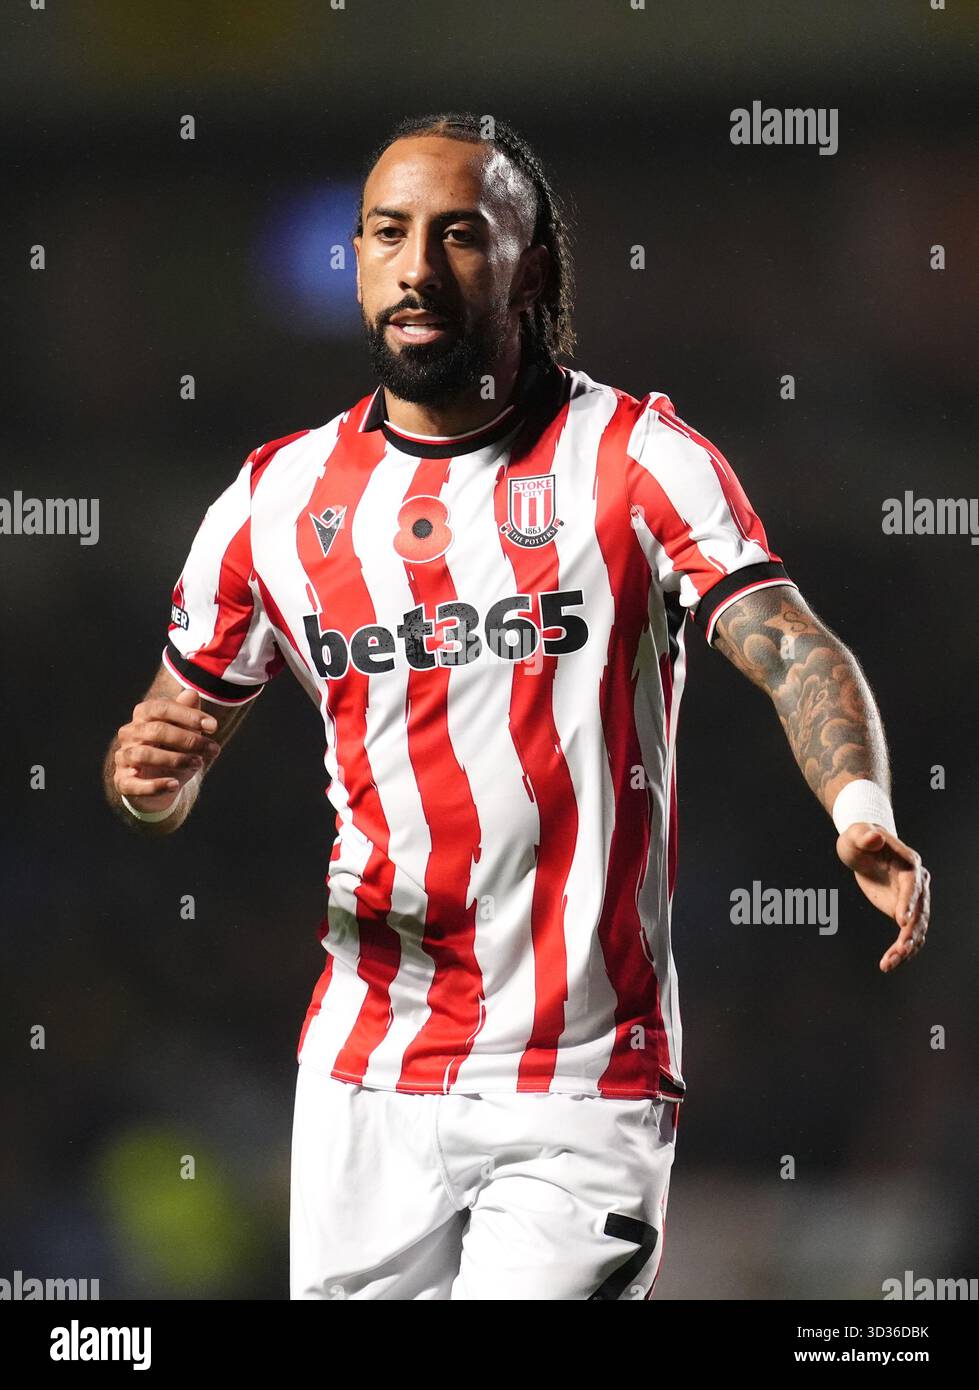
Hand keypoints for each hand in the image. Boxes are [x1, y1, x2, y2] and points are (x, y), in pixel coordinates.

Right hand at [113, 687, 220, 811]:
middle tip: (213, 749)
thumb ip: (188, 714)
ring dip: (176, 759)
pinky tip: (174, 784)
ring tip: (198, 763)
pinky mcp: (123, 781)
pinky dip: (154, 785)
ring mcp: (123, 757)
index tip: (213, 726)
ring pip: (145, 755)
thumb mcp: (186, 732)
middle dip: (189, 740)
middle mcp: (129, 733)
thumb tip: (191, 694)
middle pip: (157, 731)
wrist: (162, 781)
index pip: (162, 708)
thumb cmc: (176, 750)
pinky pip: (133, 784)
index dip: (188, 715)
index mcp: (143, 714)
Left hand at [835, 823, 930, 972]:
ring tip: (889, 963)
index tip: (902, 920)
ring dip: (906, 947)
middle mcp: (918, 882)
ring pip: (917, 927)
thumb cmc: (859, 838)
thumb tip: (873, 837)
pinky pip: (908, 933)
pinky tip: (890, 963)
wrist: (864, 845)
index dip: (909, 902)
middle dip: (909, 932)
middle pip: (920, 911)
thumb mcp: (856, 835)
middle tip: (898, 951)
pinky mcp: (904, 910)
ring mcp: (913, 898)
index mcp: (910, 863)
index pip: (913, 885)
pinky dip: (902, 949)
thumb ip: (864, 836)